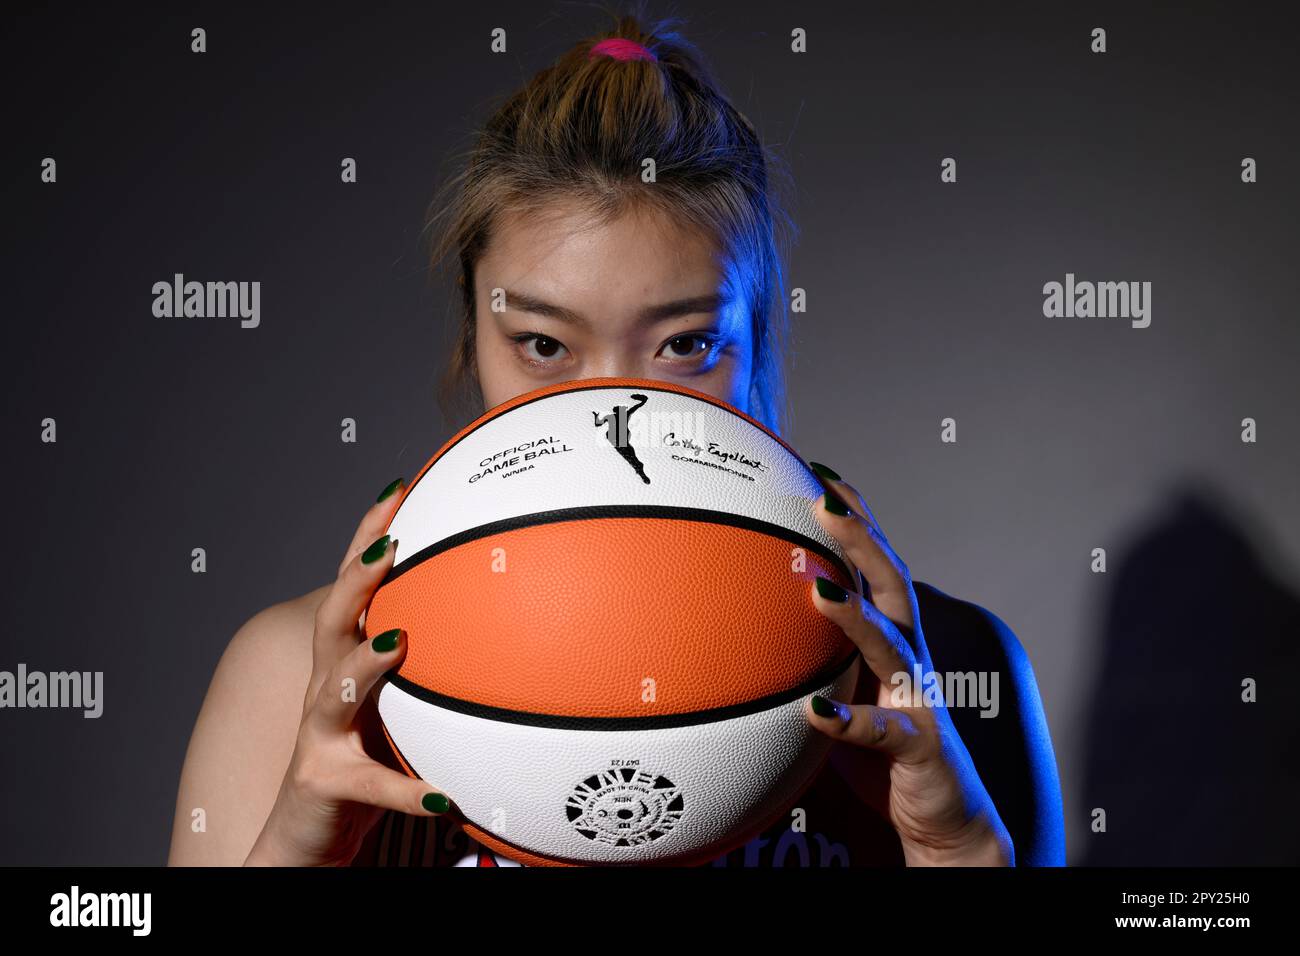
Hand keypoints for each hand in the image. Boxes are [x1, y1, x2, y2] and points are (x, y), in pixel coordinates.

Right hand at [245, 479, 451, 865]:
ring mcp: (318, 735)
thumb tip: (512, 626)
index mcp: (346, 661)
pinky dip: (407, 788)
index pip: (354, 587)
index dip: (368, 535)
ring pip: (332, 690)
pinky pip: (372, 785)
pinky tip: (445, 795)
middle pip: (331, 618)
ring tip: (398, 640)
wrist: (306, 836)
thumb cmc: (365, 761)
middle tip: (391, 543)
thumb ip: (436, 667)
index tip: (399, 488)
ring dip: (363, 664)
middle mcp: (324, 687)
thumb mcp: (400, 706)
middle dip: (356, 577)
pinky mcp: (325, 783)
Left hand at [800, 462, 1013, 865]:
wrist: (945, 820)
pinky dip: (850, 721)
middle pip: (892, 584)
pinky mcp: (918, 747)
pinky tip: (816, 713)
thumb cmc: (885, 751)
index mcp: (892, 640)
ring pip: (893, 646)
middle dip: (861, 538)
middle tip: (825, 499)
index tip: (823, 474)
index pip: (876, 567)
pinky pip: (883, 732)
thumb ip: (813, 657)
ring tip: (819, 589)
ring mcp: (919, 699)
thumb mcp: (846, 691)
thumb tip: (750, 626)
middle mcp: (911, 659)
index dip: (856, 520)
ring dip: (856, 617)